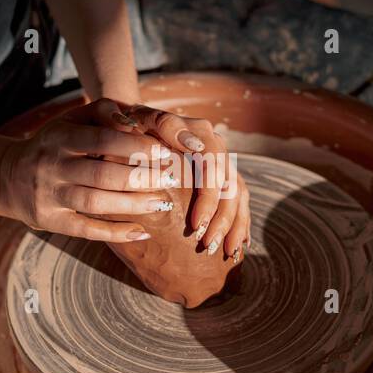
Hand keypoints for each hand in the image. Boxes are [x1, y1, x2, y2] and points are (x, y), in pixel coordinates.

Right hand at [0, 99, 173, 242]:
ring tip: (162, 204)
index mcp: (59, 138)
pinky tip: (142, 232)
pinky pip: (86, 230)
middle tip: (169, 179)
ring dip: (133, 205)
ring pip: (95, 203)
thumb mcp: (71, 120)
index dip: (134, 147)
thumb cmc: (54, 143)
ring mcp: (49, 196)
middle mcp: (52, 167)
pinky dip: (115, 233)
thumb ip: (104, 112)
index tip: (163, 152)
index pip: (101, 140)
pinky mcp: (50, 221)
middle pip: (101, 175)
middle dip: (140, 178)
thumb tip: (135, 122)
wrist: (8, 175)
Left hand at [122, 103, 251, 259]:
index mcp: (201, 132)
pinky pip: (239, 200)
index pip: (214, 169)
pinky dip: (240, 222)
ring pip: (239, 194)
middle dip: (223, 219)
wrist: (133, 123)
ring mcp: (221, 161)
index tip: (195, 226)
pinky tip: (238, 245)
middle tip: (209, 246)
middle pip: (231, 185)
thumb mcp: (142, 119)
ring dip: (234, 224)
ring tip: (227, 252)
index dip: (208, 199)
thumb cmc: (132, 125)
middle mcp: (216, 146)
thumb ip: (166, 125)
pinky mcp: (221, 175)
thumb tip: (195, 147)